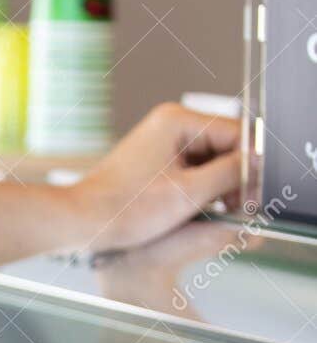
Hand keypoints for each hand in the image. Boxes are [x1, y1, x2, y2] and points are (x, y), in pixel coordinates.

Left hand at [66, 102, 241, 253]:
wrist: (84, 221)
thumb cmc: (124, 208)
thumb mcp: (188, 193)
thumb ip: (230, 173)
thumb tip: (259, 162)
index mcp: (177, 121)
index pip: (236, 134)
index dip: (251, 165)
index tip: (255, 195)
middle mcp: (172, 124)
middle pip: (226, 146)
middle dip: (237, 177)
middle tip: (242, 209)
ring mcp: (164, 142)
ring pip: (213, 160)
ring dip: (223, 186)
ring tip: (225, 214)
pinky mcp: (160, 161)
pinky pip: (195, 170)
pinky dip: (205, 189)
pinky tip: (206, 211)